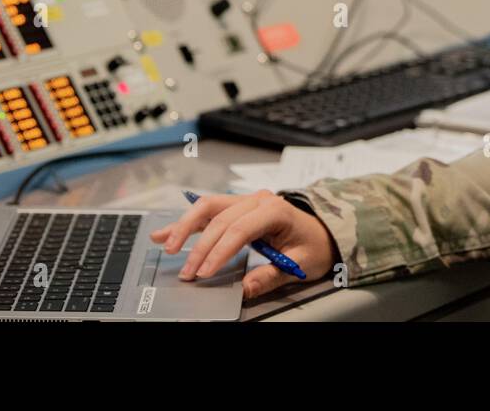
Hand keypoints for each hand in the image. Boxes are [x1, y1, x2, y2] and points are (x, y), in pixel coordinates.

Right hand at [150, 190, 338, 298]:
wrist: (323, 232)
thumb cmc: (314, 245)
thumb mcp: (300, 264)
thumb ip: (270, 276)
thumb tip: (244, 289)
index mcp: (276, 210)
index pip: (240, 228)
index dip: (219, 251)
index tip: (204, 273)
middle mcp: (258, 200)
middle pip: (220, 218)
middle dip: (199, 247)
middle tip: (187, 273)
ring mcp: (246, 201)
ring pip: (208, 207)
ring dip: (185, 226)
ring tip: (167, 245)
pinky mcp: (236, 208)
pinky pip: (208, 211)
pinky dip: (186, 222)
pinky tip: (166, 233)